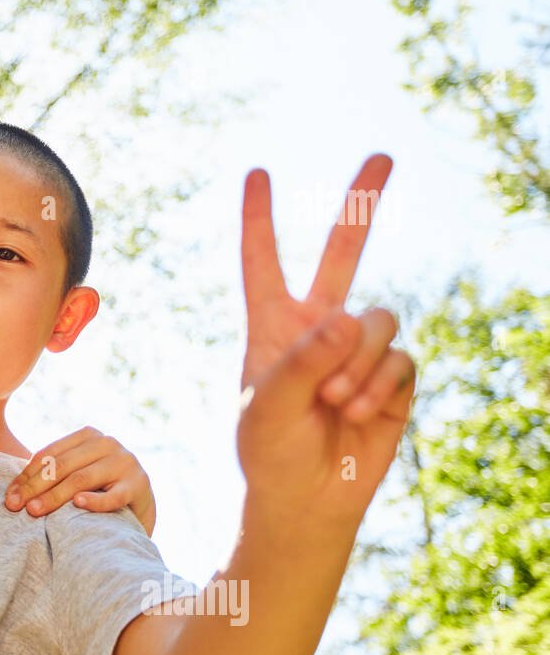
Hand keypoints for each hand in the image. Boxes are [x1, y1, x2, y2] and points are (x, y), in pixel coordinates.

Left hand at [5, 427, 155, 532]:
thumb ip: (51, 474)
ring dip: (54, 497)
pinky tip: (78, 504)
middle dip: (35, 487)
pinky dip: (95, 501)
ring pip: (81, 479)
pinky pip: (112, 496)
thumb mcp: (77, 473)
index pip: (49, 454)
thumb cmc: (99, 488)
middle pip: (62, 466)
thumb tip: (12, 494)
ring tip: (34, 511)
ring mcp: (125, 462)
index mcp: (88, 435)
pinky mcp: (138, 484)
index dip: (26, 476)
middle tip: (16, 506)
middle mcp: (107, 443)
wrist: (139, 504)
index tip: (9, 497)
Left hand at [237, 155, 414, 522]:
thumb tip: (349, 318)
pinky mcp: (392, 376)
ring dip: (357, 362)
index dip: (258, 220)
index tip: (256, 174)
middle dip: (362, 204)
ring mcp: (357, 349)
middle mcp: (317, 327)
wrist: (306, 499)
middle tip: (383, 155)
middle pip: (342, 252)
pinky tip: (357, 414)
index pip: (263, 263)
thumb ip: (303, 360)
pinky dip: (377, 386)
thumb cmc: (269, 451)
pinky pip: (397, 358)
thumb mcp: (266, 406)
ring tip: (334, 403)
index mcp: (271, 326)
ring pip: (376, 319)